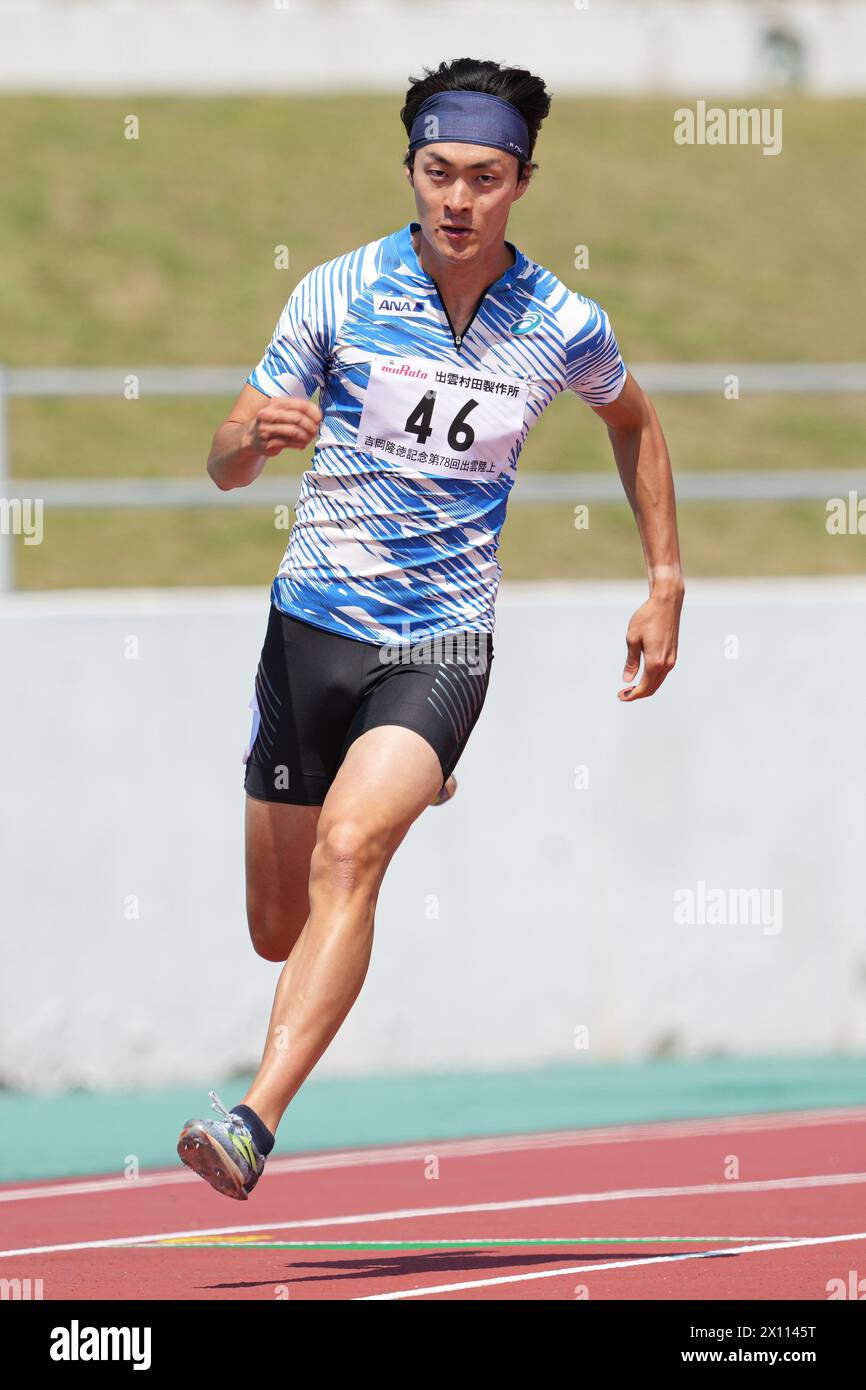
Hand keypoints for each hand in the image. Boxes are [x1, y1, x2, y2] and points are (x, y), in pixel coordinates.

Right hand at [242, 397, 322, 456]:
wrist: (250, 437)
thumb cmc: (271, 423)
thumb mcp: (280, 411)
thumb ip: (296, 411)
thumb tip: (318, 417)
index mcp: (276, 403)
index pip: (299, 404)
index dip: (313, 412)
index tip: (320, 419)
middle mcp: (270, 414)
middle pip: (297, 418)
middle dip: (310, 425)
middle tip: (315, 430)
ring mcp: (267, 429)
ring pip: (294, 432)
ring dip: (306, 436)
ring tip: (309, 438)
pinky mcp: (268, 443)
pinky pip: (289, 443)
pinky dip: (299, 444)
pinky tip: (302, 445)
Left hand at [619, 586, 683, 700]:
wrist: (666, 602)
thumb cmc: (648, 617)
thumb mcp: (632, 639)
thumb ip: (631, 662)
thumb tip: (628, 680)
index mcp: (655, 662)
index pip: (643, 687)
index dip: (631, 695)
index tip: (620, 696)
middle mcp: (667, 663)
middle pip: (652, 688)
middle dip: (637, 694)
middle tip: (623, 694)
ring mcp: (672, 659)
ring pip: (658, 682)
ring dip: (645, 687)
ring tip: (630, 687)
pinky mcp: (673, 653)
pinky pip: (662, 673)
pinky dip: (652, 679)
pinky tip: (642, 676)